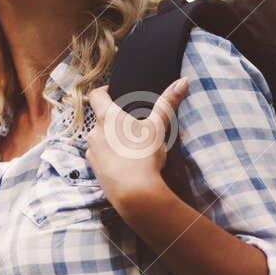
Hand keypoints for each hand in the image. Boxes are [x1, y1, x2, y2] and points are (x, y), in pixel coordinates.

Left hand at [84, 78, 189, 210]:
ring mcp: (92, 153)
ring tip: (131, 146)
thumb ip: (167, 103)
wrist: (134, 193)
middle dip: (114, 120)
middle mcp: (94, 133)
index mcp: (107, 118)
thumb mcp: (158, 127)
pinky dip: (110, 157)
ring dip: (111, 140)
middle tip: (132, 125)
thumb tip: (183, 81)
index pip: (96, 95)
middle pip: (100, 119)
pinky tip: (125, 163)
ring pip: (100, 140)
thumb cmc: (144, 156)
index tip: (112, 92)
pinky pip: (100, 158)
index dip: (103, 91)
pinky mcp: (94, 170)